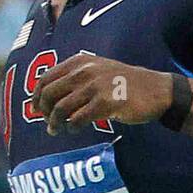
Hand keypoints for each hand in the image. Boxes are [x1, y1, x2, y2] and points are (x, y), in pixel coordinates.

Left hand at [30, 55, 173, 134]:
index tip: (36, 109)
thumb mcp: (99, 70)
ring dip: (55, 123)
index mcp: (81, 62)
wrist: (156, 90)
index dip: (37, 96)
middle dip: (44, 111)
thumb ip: (76, 77)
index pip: (46, 78)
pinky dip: (72, 127)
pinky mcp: (106, 103)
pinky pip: (78, 119)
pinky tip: (75, 129)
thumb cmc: (126, 83)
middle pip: (49, 93)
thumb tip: (47, 97)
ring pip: (61, 108)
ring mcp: (96, 86)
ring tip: (56, 130)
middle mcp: (85, 71)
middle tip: (47, 122)